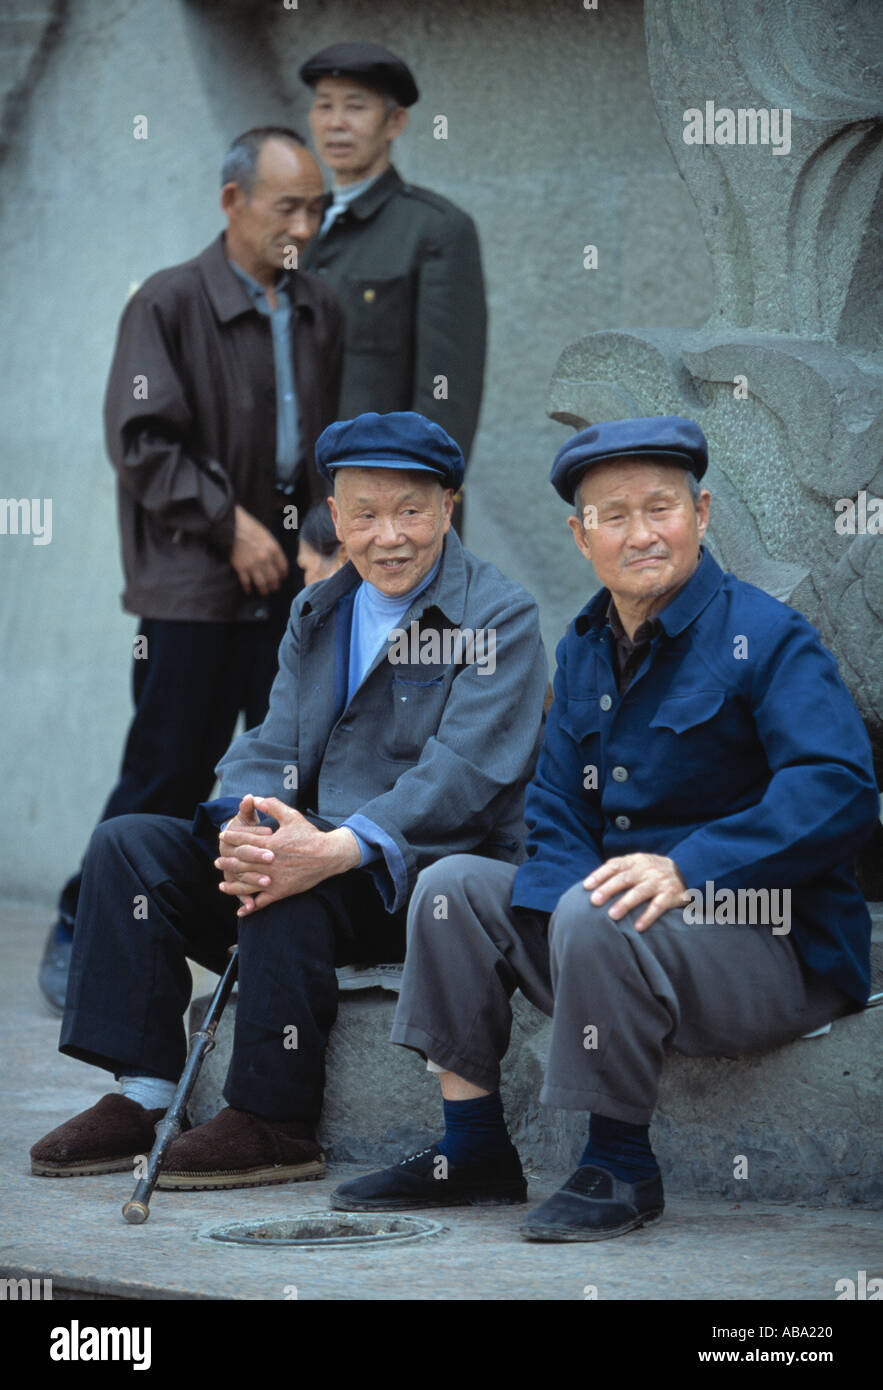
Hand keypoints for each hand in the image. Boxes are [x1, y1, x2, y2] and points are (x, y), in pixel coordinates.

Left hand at [215, 796, 361, 915]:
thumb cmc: (310, 834)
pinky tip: (242, 910)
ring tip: (223, 885)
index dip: (231, 837)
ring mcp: (273, 878)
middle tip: (217, 861)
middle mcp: (268, 862)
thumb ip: (272, 805)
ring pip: (246, 884)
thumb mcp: (291, 816)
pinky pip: (262, 901)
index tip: (223, 836)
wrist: (328, 855)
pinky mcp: (280, 891)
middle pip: (240, 862)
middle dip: (226, 862)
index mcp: (269, 843)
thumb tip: (254, 798)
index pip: (243, 840)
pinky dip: (251, 906)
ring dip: (232, 885)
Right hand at [230, 505, 287, 595]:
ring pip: (262, 584)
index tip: (282, 578)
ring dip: (264, 590)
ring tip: (264, 593)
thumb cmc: (250, 528)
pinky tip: (248, 590)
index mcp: (274, 549)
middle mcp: (265, 559)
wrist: (232, 525)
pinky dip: (247, 588)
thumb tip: (277, 561)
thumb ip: (273, 549)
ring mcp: (253, 565)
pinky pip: (246, 583)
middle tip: (274, 588)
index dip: (283, 575)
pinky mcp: (240, 568)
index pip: (283, 568)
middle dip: (275, 586)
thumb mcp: (267, 536)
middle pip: (274, 578)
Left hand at [583, 853, 688, 931]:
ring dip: (625, 903)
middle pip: (624, 878)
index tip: (586, 886)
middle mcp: (647, 869)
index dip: (600, 875)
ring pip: (640, 892)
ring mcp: (660, 881)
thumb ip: (619, 870)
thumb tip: (591, 885)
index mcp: (636, 861)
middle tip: (594, 901)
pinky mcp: (672, 894)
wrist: (690, 869)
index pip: (615, 865)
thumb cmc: (652, 872)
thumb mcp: (638, 864)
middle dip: (608, 889)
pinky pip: (658, 906)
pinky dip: (648, 916)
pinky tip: (637, 927)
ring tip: (612, 915)